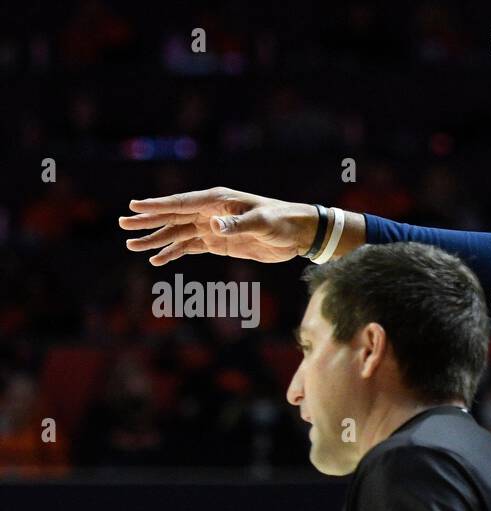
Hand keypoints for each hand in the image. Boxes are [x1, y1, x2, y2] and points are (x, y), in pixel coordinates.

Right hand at [119, 187, 317, 265]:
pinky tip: (157, 259)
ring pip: (178, 234)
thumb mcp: (262, 222)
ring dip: (156, 240)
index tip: (134, 207)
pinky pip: (190, 247)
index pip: (181, 203)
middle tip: (123, 227)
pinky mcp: (219, 243)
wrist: (297, 234)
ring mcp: (212, 228)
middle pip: (173, 217)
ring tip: (133, 247)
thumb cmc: (281, 221)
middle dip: (148, 222)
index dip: (157, 206)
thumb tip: (213, 227)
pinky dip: (173, 253)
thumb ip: (237, 224)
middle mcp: (210, 212)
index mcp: (217, 200)